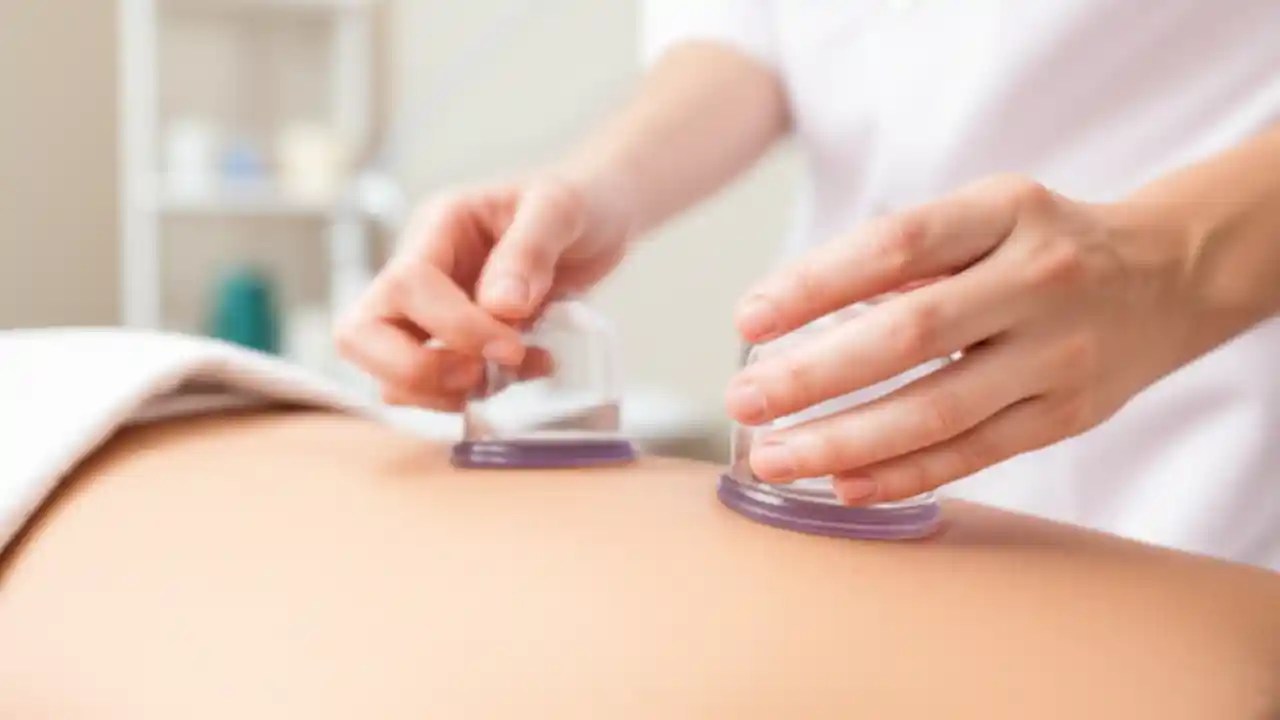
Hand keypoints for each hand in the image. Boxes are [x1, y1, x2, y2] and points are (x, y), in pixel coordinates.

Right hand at [336, 176, 632, 409]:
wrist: (600, 217)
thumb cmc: (578, 200)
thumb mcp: (561, 210)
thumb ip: (530, 250)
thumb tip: (500, 306)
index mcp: (438, 228)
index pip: (407, 284)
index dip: (453, 327)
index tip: (513, 345)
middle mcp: (421, 272)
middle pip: (360, 334)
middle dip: (416, 369)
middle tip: (481, 374)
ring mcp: (431, 312)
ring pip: (389, 374)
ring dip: (447, 392)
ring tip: (518, 369)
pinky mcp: (454, 344)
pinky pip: (435, 388)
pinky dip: (474, 396)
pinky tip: (527, 370)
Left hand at [726, 175, 1199, 504]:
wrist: (1165, 277)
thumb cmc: (1040, 244)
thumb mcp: (983, 214)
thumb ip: (903, 255)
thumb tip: (788, 314)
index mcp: (1004, 212)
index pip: (896, 244)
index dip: (815, 284)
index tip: (749, 320)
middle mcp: (1036, 280)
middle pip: (909, 335)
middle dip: (813, 375)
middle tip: (743, 400)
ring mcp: (1056, 355)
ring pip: (936, 410)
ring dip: (843, 441)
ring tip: (774, 459)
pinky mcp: (1065, 416)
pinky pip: (972, 455)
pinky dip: (902, 475)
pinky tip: (843, 486)